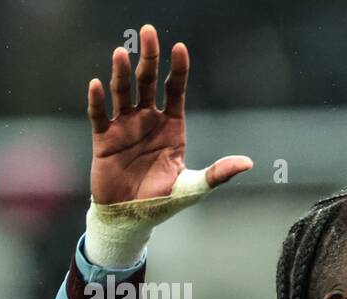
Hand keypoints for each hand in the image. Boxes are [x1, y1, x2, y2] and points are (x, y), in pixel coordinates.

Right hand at [87, 24, 250, 203]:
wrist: (133, 219)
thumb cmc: (164, 201)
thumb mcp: (194, 187)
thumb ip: (218, 173)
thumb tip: (248, 163)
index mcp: (172, 128)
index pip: (175, 91)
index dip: (177, 70)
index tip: (179, 48)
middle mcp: (148, 121)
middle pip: (148, 83)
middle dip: (148, 58)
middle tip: (148, 33)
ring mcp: (125, 127)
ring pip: (123, 93)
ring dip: (122, 74)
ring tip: (121, 54)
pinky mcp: (104, 139)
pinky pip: (99, 116)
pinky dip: (98, 101)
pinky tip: (98, 84)